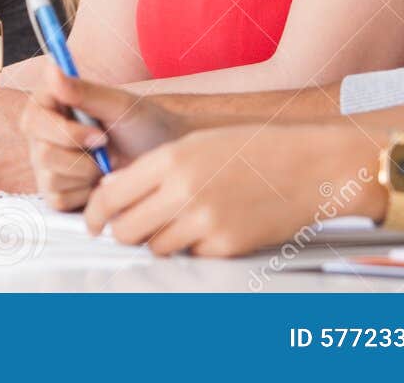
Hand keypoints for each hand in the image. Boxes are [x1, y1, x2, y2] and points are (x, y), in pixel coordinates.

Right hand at [21, 63, 182, 210]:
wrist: (164, 162)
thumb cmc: (146, 126)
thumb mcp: (119, 106)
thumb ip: (83, 90)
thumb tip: (51, 67)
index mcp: (51, 105)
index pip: (33, 120)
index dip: (65, 132)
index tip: (101, 136)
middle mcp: (43, 134)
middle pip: (41, 153)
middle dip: (82, 158)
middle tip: (108, 150)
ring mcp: (47, 164)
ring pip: (50, 179)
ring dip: (86, 175)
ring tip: (107, 165)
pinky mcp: (56, 192)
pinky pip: (58, 200)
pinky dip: (85, 195)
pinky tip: (100, 183)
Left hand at [81, 123, 375, 256]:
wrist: (309, 166)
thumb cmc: (252, 151)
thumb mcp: (193, 146)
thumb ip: (153, 170)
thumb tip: (114, 195)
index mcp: (170, 159)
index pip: (109, 196)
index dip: (94, 214)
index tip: (93, 222)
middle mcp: (183, 191)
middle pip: (125, 230)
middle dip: (121, 232)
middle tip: (129, 228)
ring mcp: (205, 222)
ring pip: (155, 247)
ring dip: (158, 240)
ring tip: (180, 222)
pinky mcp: (226, 246)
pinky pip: (191, 257)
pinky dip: (193, 248)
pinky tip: (210, 227)